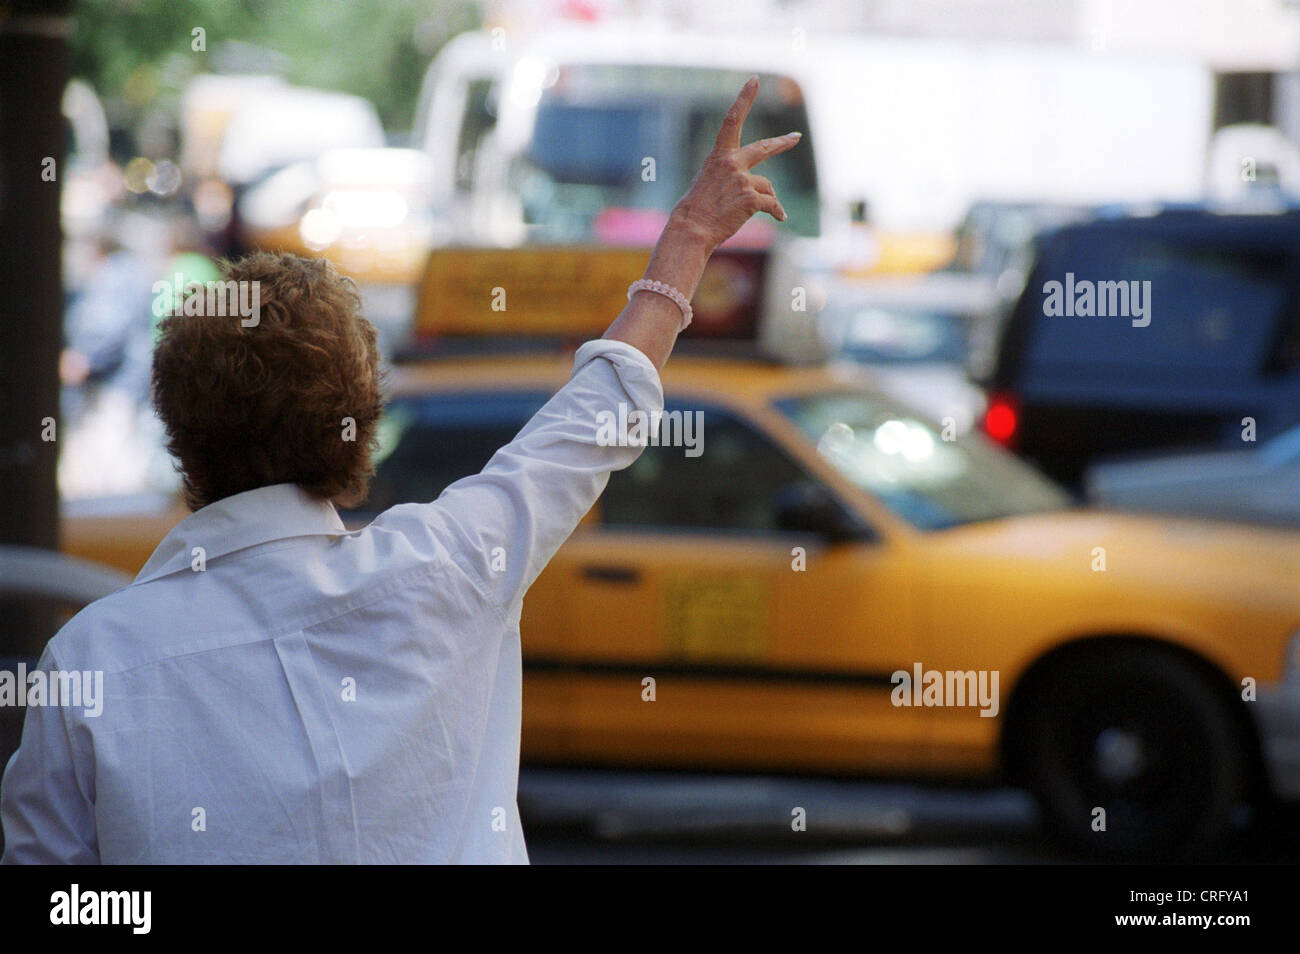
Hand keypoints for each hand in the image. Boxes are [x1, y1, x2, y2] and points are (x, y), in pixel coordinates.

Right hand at [668, 77, 801, 251]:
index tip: (754, 81)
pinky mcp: (752, 198)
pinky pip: (773, 205)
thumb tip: (762, 189)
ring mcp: (743, 180)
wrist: (692, 229)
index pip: (732, 120)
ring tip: (745, 211)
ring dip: (764, 199)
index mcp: (718, 156)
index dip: (744, 99)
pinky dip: (777, 211)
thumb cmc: (695, 211)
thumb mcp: (708, 184)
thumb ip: (730, 177)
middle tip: (795, 137)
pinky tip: (779, 217)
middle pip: (764, 148)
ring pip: (767, 187)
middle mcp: (732, 163)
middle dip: (782, 142)